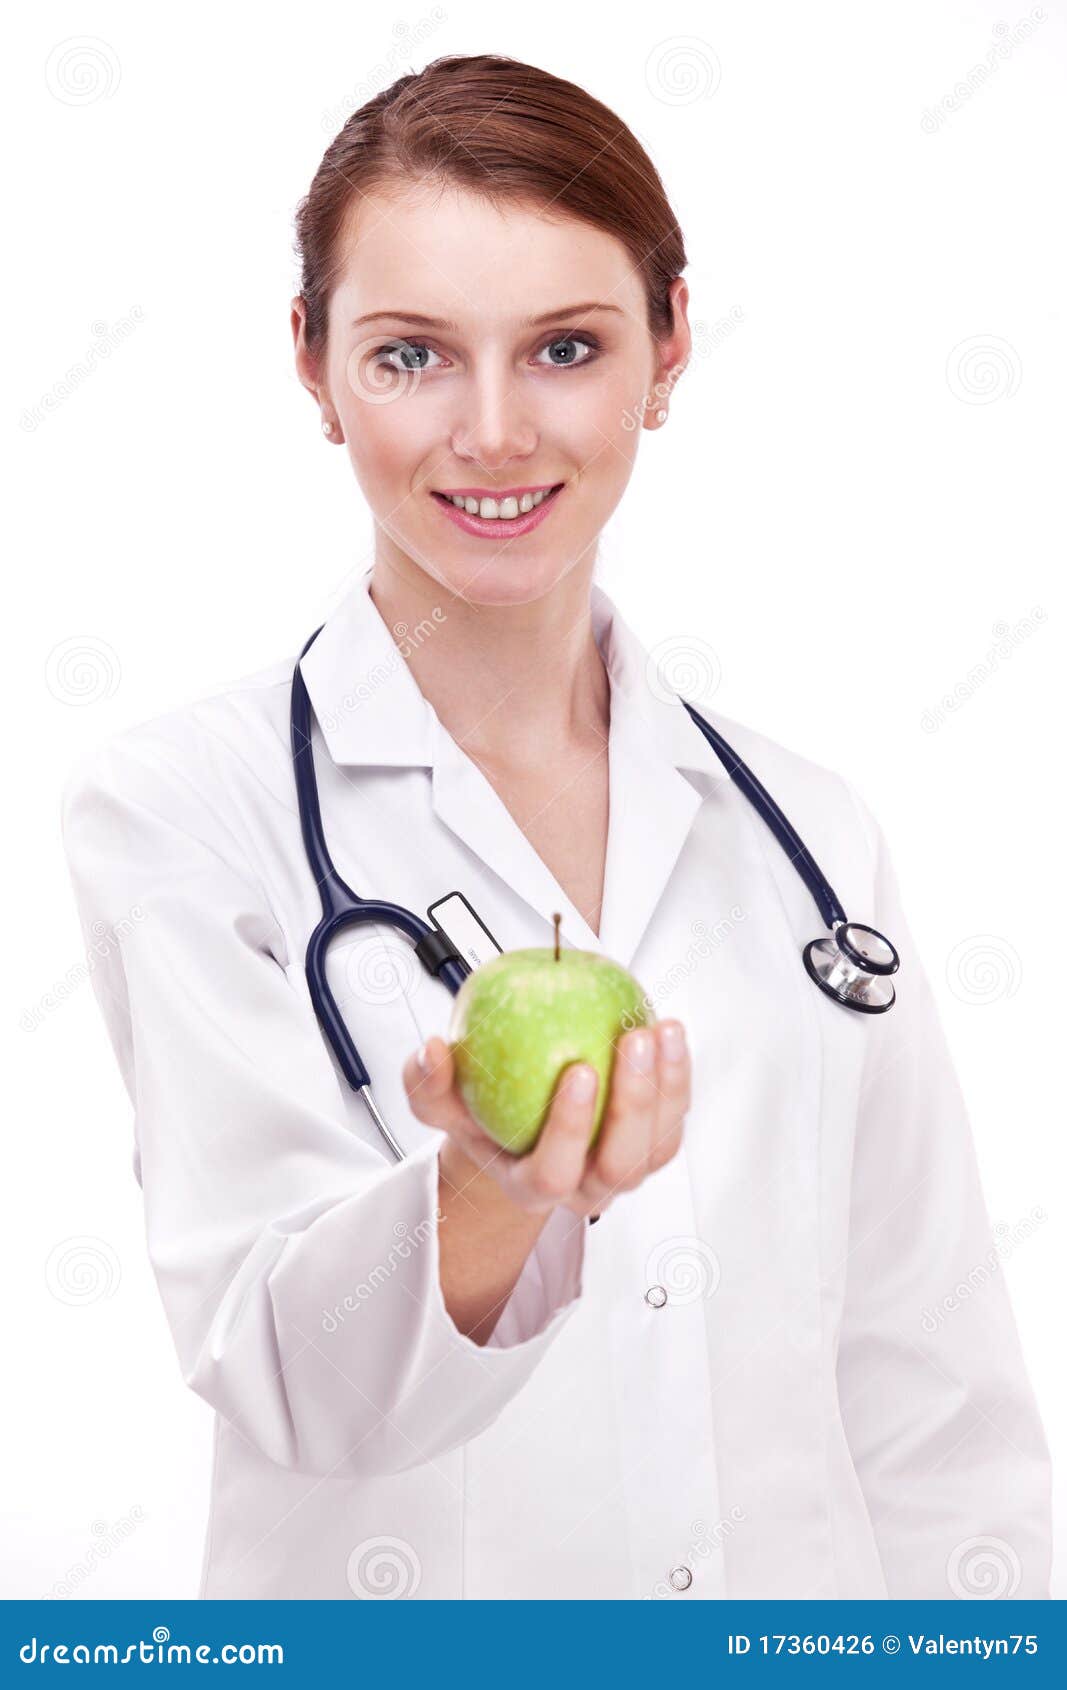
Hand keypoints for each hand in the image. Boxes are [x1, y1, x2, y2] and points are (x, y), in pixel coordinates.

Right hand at [402, 1021, 689, 1218]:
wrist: (518, 1127)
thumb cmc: (481, 1117)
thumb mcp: (442, 1102)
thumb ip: (426, 1082)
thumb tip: (431, 1050)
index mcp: (534, 1187)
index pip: (554, 1172)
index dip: (570, 1128)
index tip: (578, 1068)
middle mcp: (586, 1189)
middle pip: (620, 1164)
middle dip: (633, 1103)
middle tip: (631, 1040)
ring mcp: (624, 1171)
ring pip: (658, 1143)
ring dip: (667, 1085)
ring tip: (660, 1028)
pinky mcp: (652, 1146)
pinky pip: (673, 1117)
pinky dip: (678, 1075)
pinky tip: (668, 1031)